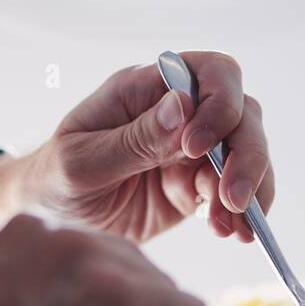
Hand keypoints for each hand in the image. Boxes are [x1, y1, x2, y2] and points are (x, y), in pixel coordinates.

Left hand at [24, 51, 272, 244]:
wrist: (54, 220)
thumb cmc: (55, 179)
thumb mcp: (82, 163)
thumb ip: (133, 139)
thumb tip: (183, 106)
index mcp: (146, 90)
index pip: (210, 73)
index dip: (219, 104)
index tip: (194, 149)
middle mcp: (178, 113)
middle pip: (242, 114)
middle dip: (246, 156)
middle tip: (232, 200)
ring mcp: (193, 150)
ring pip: (247, 154)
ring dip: (249, 190)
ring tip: (229, 226)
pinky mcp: (198, 185)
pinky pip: (237, 192)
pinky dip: (243, 213)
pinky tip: (232, 232)